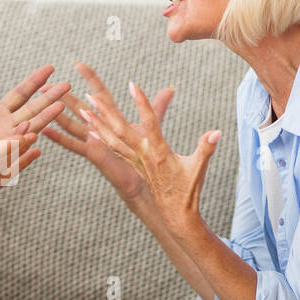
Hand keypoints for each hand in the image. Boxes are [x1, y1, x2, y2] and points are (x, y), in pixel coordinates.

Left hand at [0, 65, 69, 164]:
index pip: (20, 94)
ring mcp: (6, 145)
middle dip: (50, 97)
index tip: (50, 68)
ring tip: (61, 107)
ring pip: (30, 130)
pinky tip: (36, 148)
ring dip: (45, 119)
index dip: (35, 81)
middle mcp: (7, 128)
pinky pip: (15, 158)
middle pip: (33, 109)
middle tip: (67, 85)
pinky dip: (24, 153)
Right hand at [41, 61, 175, 206]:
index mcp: (113, 119)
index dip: (90, 78)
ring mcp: (95, 140)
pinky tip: (45, 130)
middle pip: (79, 106)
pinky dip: (59, 138)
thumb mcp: (151, 125)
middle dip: (63, 94)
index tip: (78, 63)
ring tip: (40, 101)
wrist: (151, 180)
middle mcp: (101, 128)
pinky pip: (74, 144)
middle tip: (45, 82)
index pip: (100, 94)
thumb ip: (157, 107)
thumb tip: (171, 88)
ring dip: (56, 112)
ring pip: (71, 123)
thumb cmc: (149, 155)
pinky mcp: (95, 153)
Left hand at [69, 61, 220, 231]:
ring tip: (82, 107)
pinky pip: (113, 150)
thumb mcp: (199, 168)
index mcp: (159, 153)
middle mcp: (143, 156)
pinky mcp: (133, 166)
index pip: (150, 123)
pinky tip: (90, 130)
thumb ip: (206, 148)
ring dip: (96, 123)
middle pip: (121, 130)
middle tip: (91, 95)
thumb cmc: (189, 191)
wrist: (176, 215)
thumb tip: (216, 132)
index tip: (132, 85)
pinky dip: (100, 139)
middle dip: (106, 112)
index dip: (142, 104)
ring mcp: (135, 162)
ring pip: (111, 139)